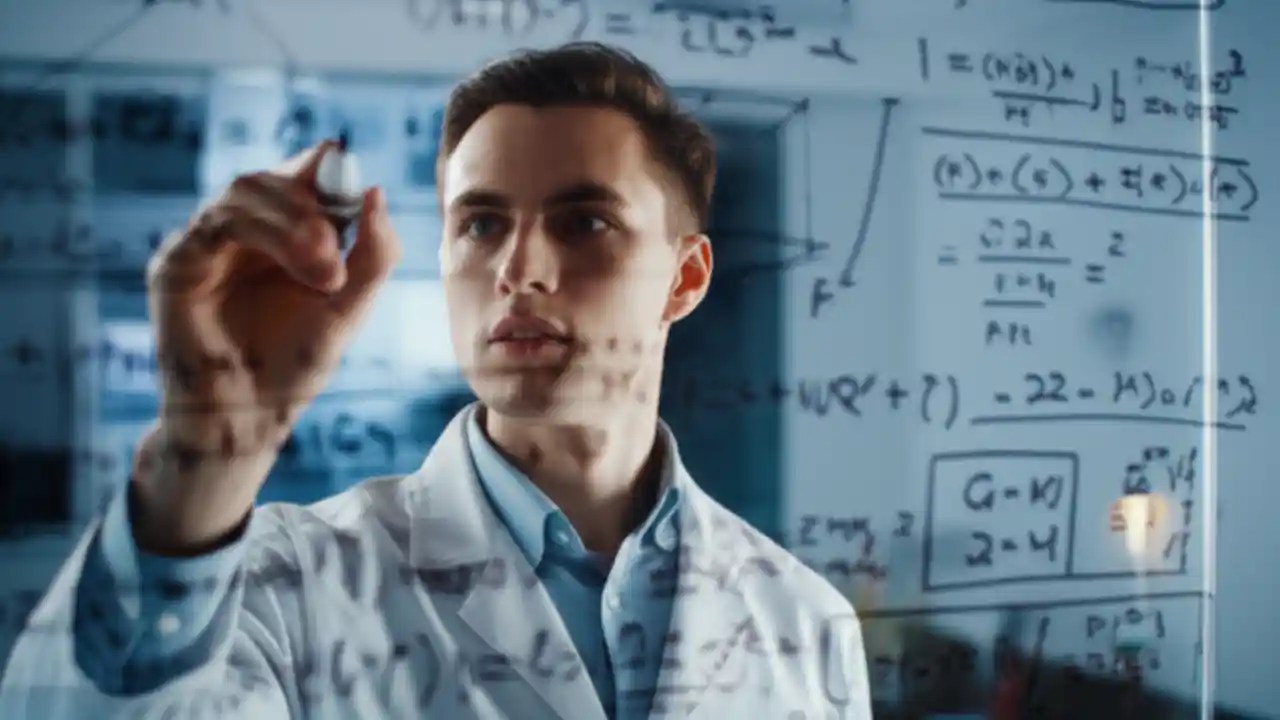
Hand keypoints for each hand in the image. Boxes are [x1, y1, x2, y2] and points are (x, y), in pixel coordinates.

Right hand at [131, 140, 400, 554]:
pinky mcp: (177, 264)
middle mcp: (241, 231)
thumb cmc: (295, 365)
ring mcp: (206, 244)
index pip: (301, 173)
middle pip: (272, 177)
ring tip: (326, 271)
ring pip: (245, 191)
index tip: (359, 194)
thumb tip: (376, 191)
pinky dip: (262, 230)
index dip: (330, 170)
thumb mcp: (349, 308)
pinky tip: (301, 263)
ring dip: (294, 222)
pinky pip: (215, 222)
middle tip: (338, 257)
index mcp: (282, 233)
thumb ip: (373, 254)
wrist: (250, 420)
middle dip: (315, 205)